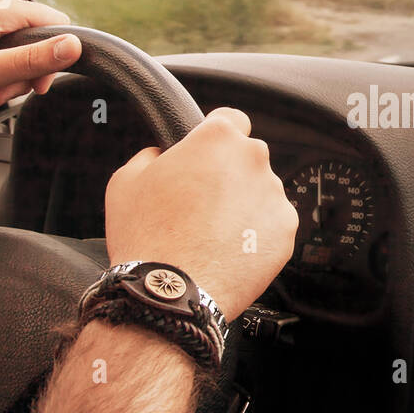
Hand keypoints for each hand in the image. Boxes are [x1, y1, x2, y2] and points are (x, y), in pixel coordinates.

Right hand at [104, 108, 298, 319]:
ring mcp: (274, 196)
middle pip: (247, 158)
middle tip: (201, 202)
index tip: (208, 153)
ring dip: (243, 204)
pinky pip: (271, 224)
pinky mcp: (286, 231)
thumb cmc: (147, 237)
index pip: (230, 119)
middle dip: (228, 174)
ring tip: (212, 233)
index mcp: (217, 139)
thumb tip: (161, 154)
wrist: (172, 293)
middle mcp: (253, 160)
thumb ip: (151, 154)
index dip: (215, 135)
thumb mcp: (127, 180)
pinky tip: (228, 249)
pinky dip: (256, 233)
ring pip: (261, 192)